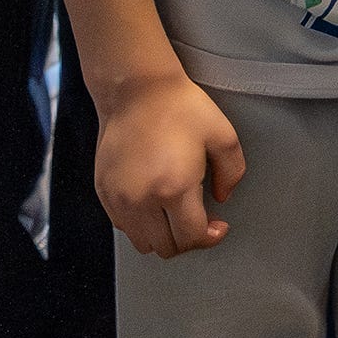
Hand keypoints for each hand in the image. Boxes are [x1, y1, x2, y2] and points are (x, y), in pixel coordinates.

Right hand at [96, 69, 243, 258]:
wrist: (137, 90)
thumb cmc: (179, 107)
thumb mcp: (223, 135)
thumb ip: (232, 172)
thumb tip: (223, 197)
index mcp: (174, 188)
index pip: (190, 238)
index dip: (209, 238)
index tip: (217, 227)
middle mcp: (141, 200)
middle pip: (165, 247)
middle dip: (187, 240)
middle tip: (199, 221)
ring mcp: (119, 198)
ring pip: (142, 243)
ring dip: (163, 236)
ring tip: (176, 215)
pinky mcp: (104, 192)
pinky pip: (123, 226)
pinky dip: (141, 225)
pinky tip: (154, 205)